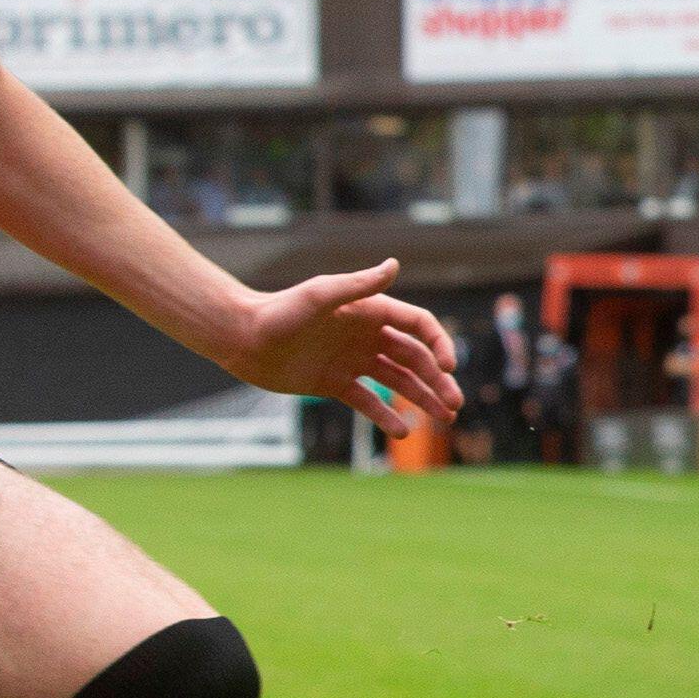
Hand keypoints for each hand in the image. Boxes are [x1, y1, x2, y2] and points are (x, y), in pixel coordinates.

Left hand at [221, 258, 460, 431]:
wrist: (243, 338)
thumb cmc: (280, 312)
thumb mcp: (321, 296)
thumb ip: (358, 285)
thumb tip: (395, 266)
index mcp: (370, 312)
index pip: (418, 326)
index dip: (438, 344)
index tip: (447, 369)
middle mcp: (366, 335)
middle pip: (415, 359)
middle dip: (438, 382)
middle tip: (455, 407)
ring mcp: (353, 361)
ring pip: (398, 382)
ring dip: (423, 399)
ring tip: (444, 420)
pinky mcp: (336, 384)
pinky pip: (368, 402)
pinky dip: (386, 417)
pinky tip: (403, 431)